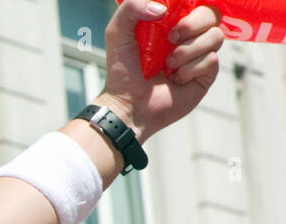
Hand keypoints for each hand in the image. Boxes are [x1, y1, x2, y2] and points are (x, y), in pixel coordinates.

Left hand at [97, 0, 222, 142]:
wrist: (128, 104)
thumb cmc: (123, 71)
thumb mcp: (117, 32)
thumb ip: (132, 7)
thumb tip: (162, 8)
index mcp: (172, 22)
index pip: (196, 4)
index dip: (192, 7)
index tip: (171, 16)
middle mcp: (189, 36)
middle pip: (212, 14)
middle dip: (192, 25)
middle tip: (171, 39)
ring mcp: (199, 54)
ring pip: (216, 36)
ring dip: (188, 51)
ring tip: (168, 65)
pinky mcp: (206, 74)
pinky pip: (211, 61)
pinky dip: (189, 70)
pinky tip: (175, 79)